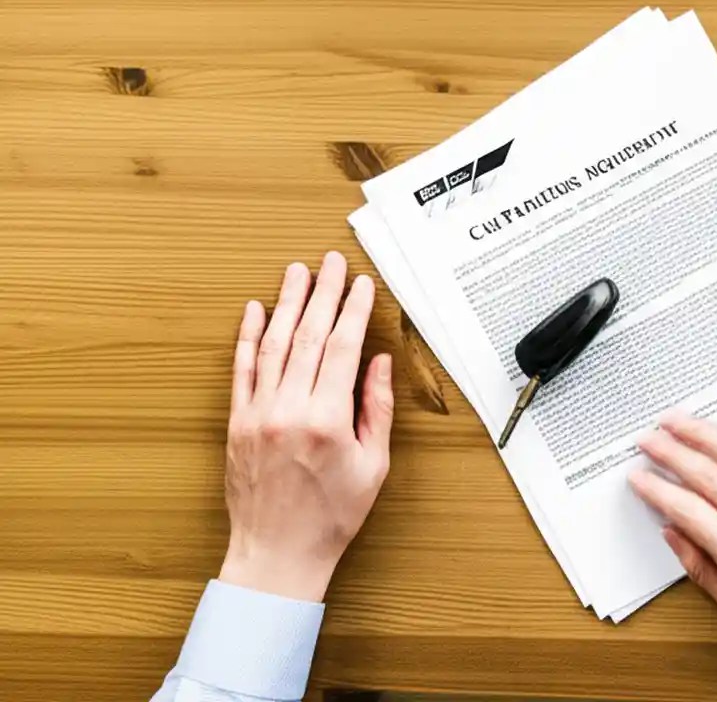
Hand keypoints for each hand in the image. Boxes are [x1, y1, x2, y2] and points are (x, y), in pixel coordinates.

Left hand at [219, 251, 393, 601]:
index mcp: (328, 420)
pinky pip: (241, 370)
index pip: (342, 348)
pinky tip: (253, 310)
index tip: (362, 284)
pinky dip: (246, 337)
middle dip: (323, 294)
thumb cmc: (332, 516)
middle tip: (331, 263)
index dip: (354, 310)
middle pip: (307, 336)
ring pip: (272, 345)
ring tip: (296, 272)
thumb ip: (376, 408)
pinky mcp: (236, 423)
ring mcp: (257, 414)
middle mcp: (289, 410)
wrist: (278, 554)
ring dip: (285, 303)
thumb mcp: (373, 465)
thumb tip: (378, 362)